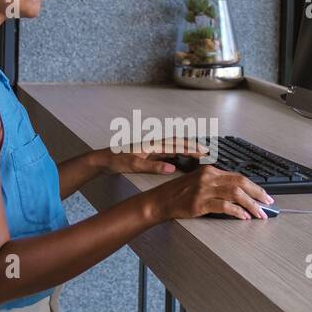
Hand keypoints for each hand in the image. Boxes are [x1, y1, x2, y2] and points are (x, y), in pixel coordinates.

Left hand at [93, 139, 211, 176]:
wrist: (104, 158)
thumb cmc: (118, 160)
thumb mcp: (135, 165)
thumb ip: (154, 167)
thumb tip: (172, 168)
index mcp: (152, 145)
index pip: (176, 145)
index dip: (191, 149)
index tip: (203, 152)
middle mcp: (154, 144)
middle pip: (177, 143)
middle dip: (192, 146)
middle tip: (207, 151)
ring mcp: (152, 148)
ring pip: (173, 147)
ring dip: (185, 149)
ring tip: (198, 154)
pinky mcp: (149, 154)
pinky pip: (167, 152)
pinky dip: (177, 154)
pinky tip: (181, 160)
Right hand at [148, 165, 274, 222]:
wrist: (160, 201)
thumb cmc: (179, 194)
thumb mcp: (198, 182)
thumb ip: (216, 184)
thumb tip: (239, 194)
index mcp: (209, 170)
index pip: (238, 177)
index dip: (254, 186)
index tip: (264, 195)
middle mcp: (208, 177)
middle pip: (240, 183)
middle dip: (257, 194)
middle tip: (268, 203)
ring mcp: (204, 190)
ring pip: (235, 194)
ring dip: (251, 205)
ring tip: (259, 213)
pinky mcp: (200, 203)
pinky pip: (224, 206)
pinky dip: (237, 212)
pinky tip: (244, 217)